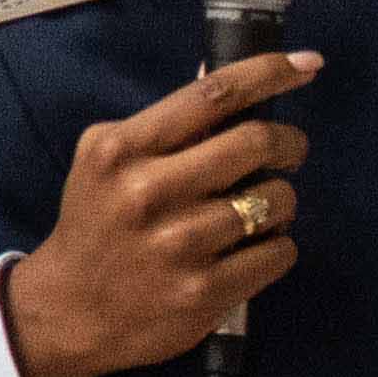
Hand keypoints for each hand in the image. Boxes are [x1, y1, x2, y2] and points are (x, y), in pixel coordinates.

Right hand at [0, 51, 320, 376]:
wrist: (69, 312)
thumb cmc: (97, 225)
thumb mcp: (107, 160)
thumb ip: (162, 122)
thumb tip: (219, 69)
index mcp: (123, 149)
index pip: (213, 94)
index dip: (270, 72)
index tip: (308, 65)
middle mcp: (149, 192)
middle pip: (257, 141)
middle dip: (289, 143)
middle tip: (289, 151)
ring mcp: (179, 245)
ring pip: (276, 199)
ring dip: (282, 200)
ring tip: (260, 210)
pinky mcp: (204, 292)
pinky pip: (279, 253)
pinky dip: (278, 246)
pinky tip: (253, 249)